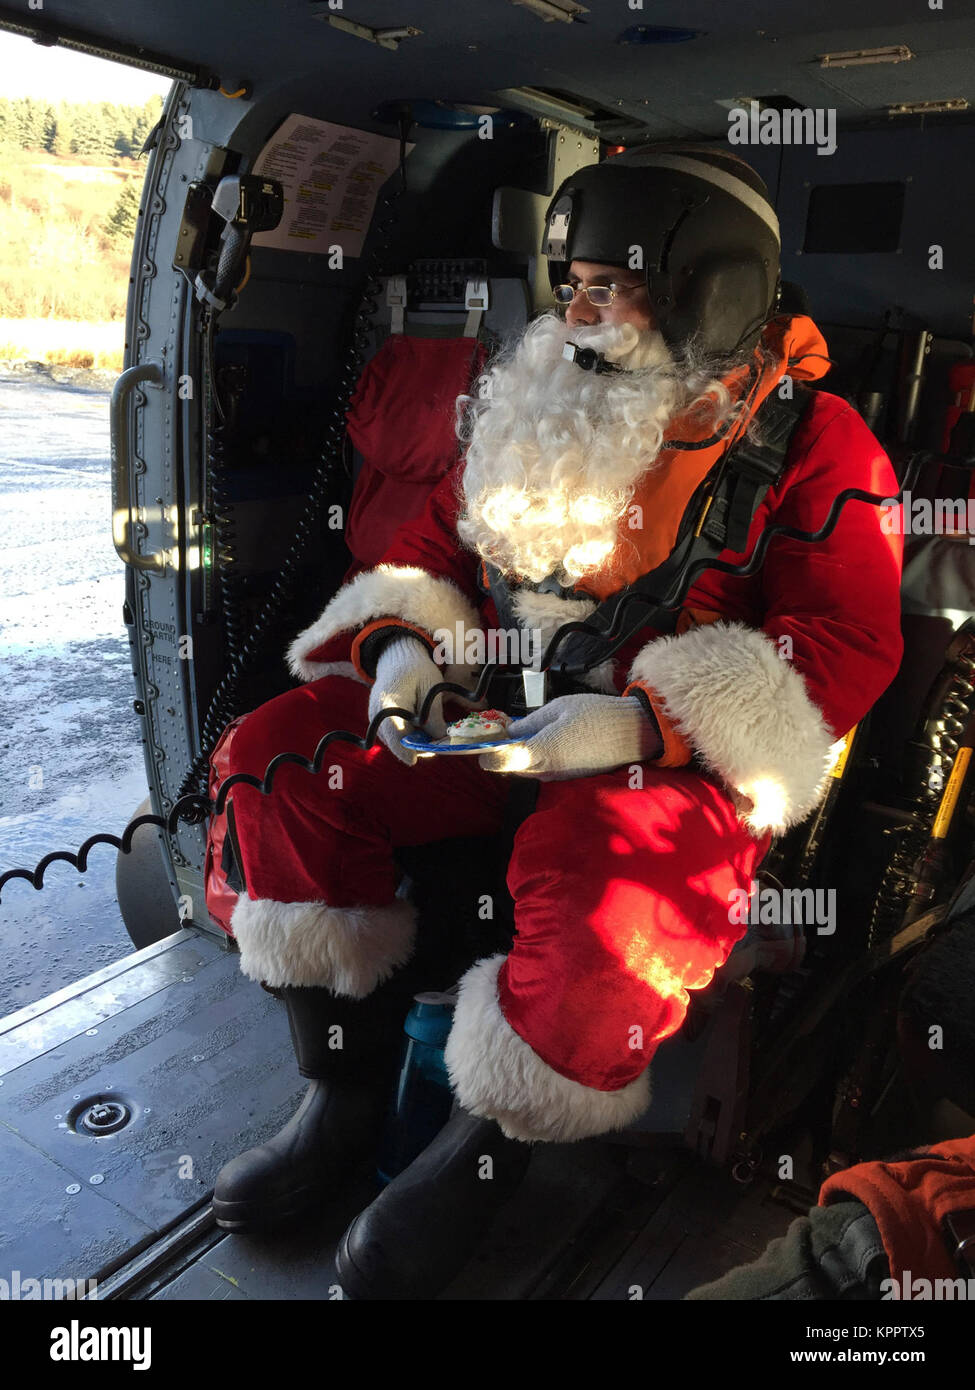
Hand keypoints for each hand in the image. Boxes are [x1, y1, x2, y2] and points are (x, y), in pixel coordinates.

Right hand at [368, 636, 446, 766]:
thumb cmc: (416, 669)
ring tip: (431, 726)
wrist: (397, 658)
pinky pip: (394, 736)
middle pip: (397, 743)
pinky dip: (408, 735)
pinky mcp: (377, 722)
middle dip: (419, 745)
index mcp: (389, 705)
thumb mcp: (431, 688)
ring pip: (396, 742)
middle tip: (439, 736)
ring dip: (414, 740)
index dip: (412, 750)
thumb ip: (434, 714)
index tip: (430, 753)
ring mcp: (374, 720)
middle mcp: (376, 716)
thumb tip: (441, 739)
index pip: (397, 737)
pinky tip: (420, 724)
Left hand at [477, 693, 661, 780]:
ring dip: (519, 753)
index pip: (499, 762)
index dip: (485, 751)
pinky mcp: (568, 778)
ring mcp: (558, 777)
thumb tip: (509, 730)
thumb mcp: (559, 708)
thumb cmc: (597, 714)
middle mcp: (546, 770)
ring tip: (522, 731)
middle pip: (509, 767)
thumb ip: (529, 722)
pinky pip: (543, 769)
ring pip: (526, 768)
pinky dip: (536, 756)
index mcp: (541, 751)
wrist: (634, 732)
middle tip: (501, 728)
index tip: (485, 738)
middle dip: (501, 750)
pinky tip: (544, 738)